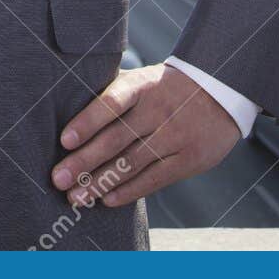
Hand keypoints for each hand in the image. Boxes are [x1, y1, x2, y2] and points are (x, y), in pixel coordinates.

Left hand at [50, 61, 239, 208]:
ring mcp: (175, 136)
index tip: (64, 140)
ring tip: (76, 197)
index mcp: (142, 86)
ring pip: (132, 164)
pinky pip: (154, 179)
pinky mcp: (188, 160)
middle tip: (58, 179)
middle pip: (116, 139)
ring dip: (101, 183)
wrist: (220, 89)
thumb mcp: (142, 78)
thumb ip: (113, 92)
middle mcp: (157, 111)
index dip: (87, 122)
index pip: (111, 103)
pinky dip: (129, 191)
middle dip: (84, 162)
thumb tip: (67, 106)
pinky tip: (106, 199)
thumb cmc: (165, 87)